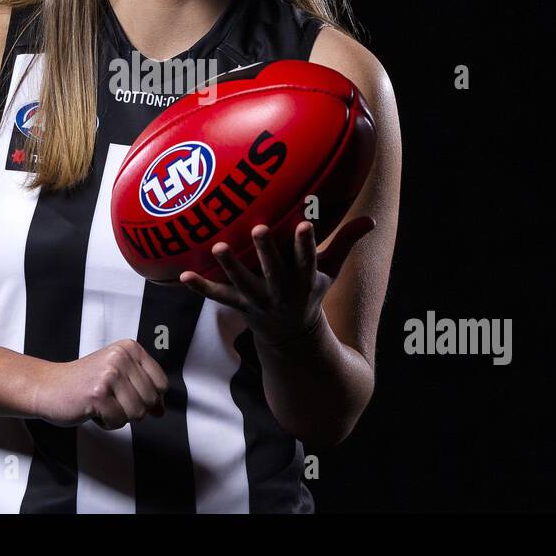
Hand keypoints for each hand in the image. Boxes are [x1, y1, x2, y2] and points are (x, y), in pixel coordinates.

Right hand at [32, 339, 168, 429]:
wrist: (48, 387)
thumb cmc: (84, 384)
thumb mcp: (119, 377)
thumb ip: (143, 389)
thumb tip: (162, 410)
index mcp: (130, 348)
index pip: (162, 384)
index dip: (148, 398)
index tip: (126, 394)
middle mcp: (121, 356)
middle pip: (151, 400)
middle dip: (132, 408)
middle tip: (109, 398)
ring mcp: (109, 374)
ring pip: (137, 413)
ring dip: (119, 416)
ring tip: (101, 403)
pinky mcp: (98, 393)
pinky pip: (119, 422)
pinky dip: (106, 423)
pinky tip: (92, 409)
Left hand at [178, 216, 376, 346]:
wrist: (292, 335)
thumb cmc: (310, 290)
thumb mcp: (331, 270)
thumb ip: (347, 241)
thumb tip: (373, 219)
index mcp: (305, 280)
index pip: (308, 260)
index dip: (307, 243)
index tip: (307, 222)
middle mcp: (281, 291)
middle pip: (274, 271)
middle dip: (267, 251)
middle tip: (259, 228)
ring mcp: (258, 300)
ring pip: (243, 283)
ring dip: (230, 267)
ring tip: (218, 247)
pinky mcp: (238, 305)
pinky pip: (217, 296)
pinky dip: (201, 287)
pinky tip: (182, 276)